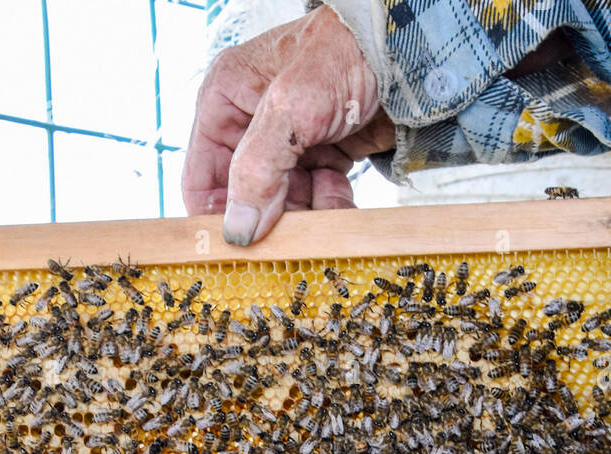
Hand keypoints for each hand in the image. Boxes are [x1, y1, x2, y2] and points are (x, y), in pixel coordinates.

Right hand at [182, 5, 394, 245]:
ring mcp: (288, 145)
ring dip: (306, 214)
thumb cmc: (347, 51)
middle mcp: (251, 126)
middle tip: (294, 229)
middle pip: (245, 200)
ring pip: (282, 206)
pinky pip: (315, 200)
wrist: (410, 49)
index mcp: (225, 103)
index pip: (201, 179)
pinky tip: (341, 189)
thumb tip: (238, 229)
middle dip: (270, 218)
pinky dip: (329, 205)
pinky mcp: (322, 156)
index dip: (215, 216)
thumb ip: (257, 169)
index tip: (237, 248)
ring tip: (329, 194)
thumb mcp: (292, 106)